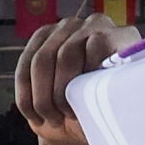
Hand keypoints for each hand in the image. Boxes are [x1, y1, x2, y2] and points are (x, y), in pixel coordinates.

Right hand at [15, 13, 136, 144]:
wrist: (84, 117)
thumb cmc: (106, 113)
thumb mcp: (115, 106)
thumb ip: (111, 95)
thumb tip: (98, 96)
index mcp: (120, 37)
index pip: (99, 45)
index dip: (89, 75)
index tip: (88, 104)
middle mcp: (94, 25)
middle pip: (66, 54)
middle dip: (61, 92)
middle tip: (66, 116)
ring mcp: (66, 29)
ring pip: (41, 61)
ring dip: (42, 97)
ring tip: (52, 120)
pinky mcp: (41, 38)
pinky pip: (24, 67)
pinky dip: (26, 96)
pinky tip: (35, 116)